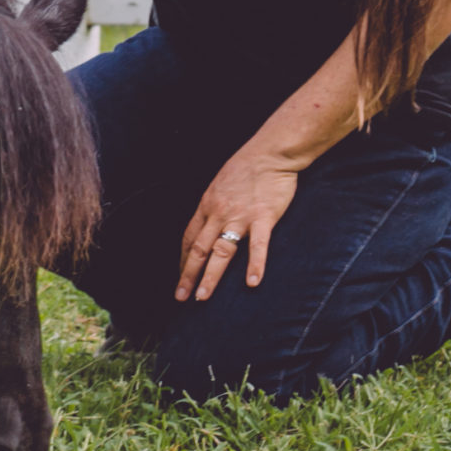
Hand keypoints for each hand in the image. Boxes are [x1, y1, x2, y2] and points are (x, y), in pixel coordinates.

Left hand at [175, 146, 300, 301]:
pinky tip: (251, 283)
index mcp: (207, 206)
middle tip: (181, 297)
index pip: (190, 239)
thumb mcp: (220, 185)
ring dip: (210, 276)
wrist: (269, 152)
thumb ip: (214, 206)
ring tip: (202, 297)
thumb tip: (209, 223)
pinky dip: (254, 264)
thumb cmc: (246, 167)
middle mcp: (218, 213)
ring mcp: (239, 216)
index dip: (184, 260)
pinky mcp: (262, 217)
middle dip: (188, 275)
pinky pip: (257, 245)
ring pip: (221, 251)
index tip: (181, 277)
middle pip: (199, 250)